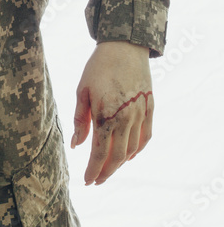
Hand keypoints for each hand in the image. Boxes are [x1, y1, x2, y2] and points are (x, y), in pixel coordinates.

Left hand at [72, 40, 152, 185]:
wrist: (125, 46)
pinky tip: (129, 155)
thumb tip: (76, 145)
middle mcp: (125, 119)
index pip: (99, 153)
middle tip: (96, 180)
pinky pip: (146, 137)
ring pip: (132, 150)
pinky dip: (138, 150)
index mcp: (106, 115)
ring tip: (109, 168)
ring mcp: (140, 115)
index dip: (93, 170)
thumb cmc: (98, 67)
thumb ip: (81, 120)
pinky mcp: (150, 108)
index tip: (87, 180)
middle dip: (106, 172)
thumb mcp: (83, 91)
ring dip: (121, 163)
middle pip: (117, 157)